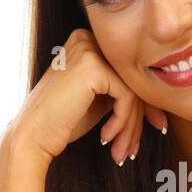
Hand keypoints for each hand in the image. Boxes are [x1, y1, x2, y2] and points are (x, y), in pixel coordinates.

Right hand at [12, 28, 167, 166]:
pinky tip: (106, 137)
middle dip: (139, 119)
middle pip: (132, 80)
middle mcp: (87, 39)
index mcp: (87, 42)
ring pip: (133, 90)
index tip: (153, 128)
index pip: (128, 72)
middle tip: (133, 149)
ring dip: (131, 127)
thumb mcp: (98, 100)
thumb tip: (159, 102)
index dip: (144, 104)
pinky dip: (121, 122)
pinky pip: (127, 97)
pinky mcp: (93, 67)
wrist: (32, 136)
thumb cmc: (62, 121)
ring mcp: (89, 50)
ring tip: (122, 152)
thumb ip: (122, 91)